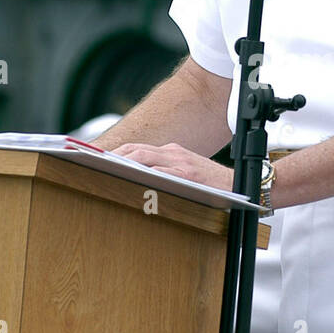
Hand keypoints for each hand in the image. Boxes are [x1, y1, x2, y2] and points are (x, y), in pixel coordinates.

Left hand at [111, 142, 232, 192]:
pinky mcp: (187, 174)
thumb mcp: (186, 170)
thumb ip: (166, 169)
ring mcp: (180, 162)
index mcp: (172, 151)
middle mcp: (174, 153)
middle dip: (116, 154)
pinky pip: (161, 171)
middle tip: (97, 160)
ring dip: (125, 161)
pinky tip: (132, 176)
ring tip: (108, 166)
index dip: (119, 151)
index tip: (102, 157)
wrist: (236, 184)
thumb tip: (141, 178)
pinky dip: (145, 173)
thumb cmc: (211, 182)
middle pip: (138, 149)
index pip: (139, 148)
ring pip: (145, 157)